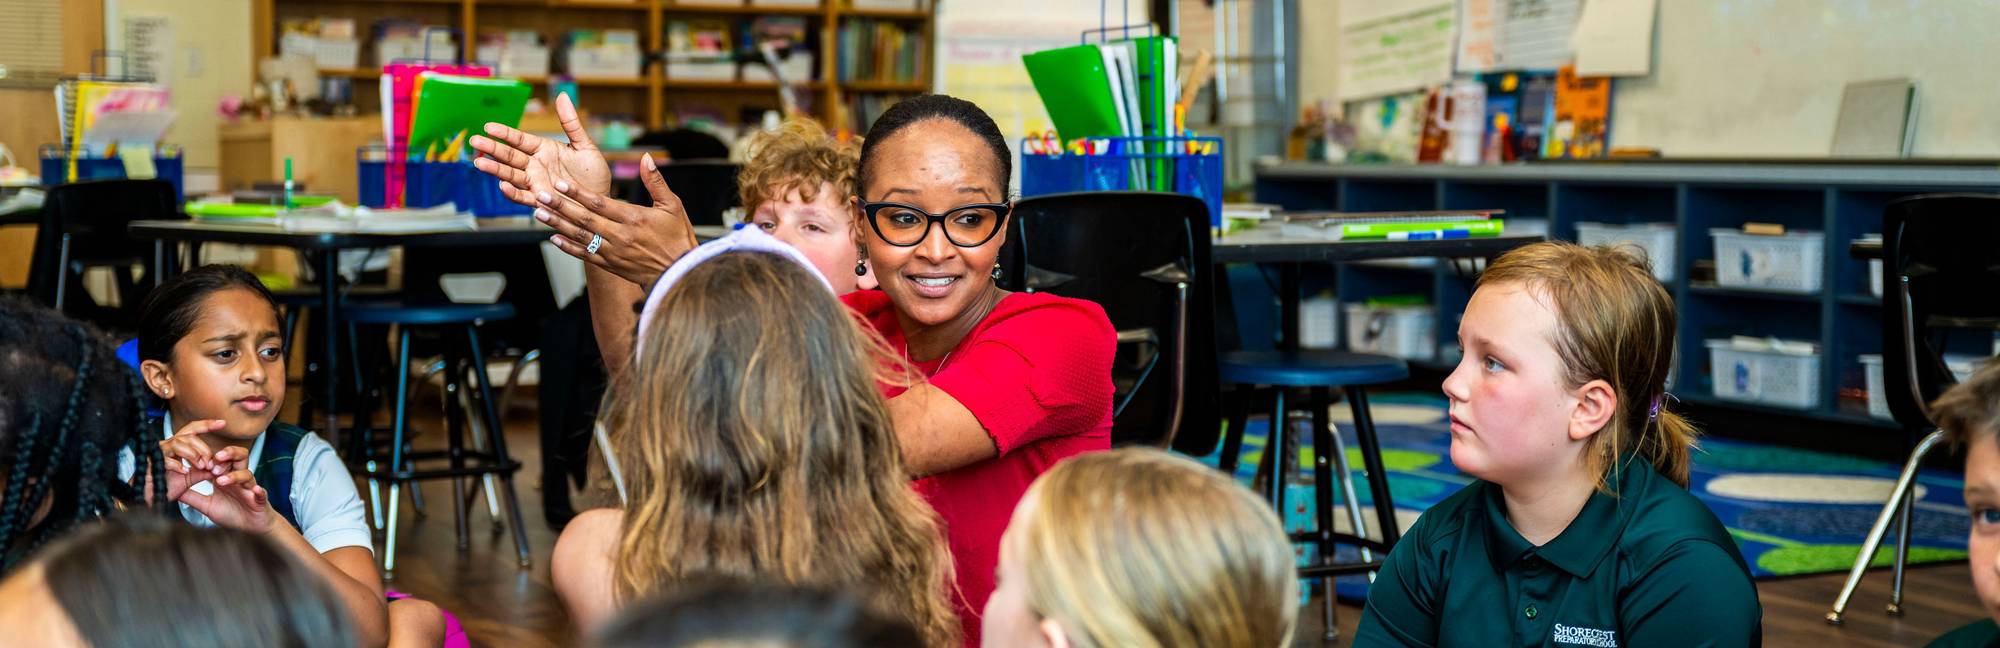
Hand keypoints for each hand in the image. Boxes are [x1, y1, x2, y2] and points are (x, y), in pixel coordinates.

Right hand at [155, 419, 243, 502]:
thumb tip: (221, 466)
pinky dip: (177, 465)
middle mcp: (167, 446)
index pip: (192, 430)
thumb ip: (204, 470)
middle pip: (188, 436)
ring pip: (178, 444)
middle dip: (203, 448)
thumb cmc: (166, 485)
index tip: (222, 423)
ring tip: (200, 467)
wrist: (149, 498)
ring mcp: (158, 454)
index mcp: (178, 447)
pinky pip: (165, 459)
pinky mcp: (150, 464)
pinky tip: (184, 472)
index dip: (206, 425)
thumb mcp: (191, 477)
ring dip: (193, 455)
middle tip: (210, 463)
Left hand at [178, 465, 275, 533]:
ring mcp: (249, 488)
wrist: (250, 528)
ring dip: (234, 474)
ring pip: (247, 473)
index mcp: (225, 477)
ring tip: (220, 480)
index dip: (208, 457)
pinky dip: (259, 490)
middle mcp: (238, 479)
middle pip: (239, 456)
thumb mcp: (206, 506)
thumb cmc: (230, 514)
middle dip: (227, 454)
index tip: (194, 460)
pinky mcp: (259, 500)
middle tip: (214, 459)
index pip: (219, 460)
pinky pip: (261, 493)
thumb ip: (191, 496)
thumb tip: (172, 490)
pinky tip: (255, 490)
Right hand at [470, 92, 612, 200]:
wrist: (600, 203)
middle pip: (509, 156)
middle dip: (492, 149)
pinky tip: (503, 186)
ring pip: (511, 175)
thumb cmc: (593, 174)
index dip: (505, 133)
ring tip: (480, 164)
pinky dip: (513, 193)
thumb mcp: (585, 146)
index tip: (488, 126)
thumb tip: (563, 95)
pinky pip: (523, 197)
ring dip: (495, 170)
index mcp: (543, 150)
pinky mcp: (540, 201)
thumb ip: (571, 123)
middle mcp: (536, 166)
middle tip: (474, 141)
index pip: (519, 139)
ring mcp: (536, 183)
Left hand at [531, 153, 699, 286]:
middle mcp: (620, 236)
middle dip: (560, 206)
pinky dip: (569, 248)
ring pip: (581, 236)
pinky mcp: (611, 265)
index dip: (579, 193)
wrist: (682, 274)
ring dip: (558, 224)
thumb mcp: (673, 206)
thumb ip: (656, 182)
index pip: (601, 203)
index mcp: (634, 218)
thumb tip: (646, 158)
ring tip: (539, 214)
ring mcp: (614, 252)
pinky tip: (554, 238)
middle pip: (585, 218)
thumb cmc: (678, 237)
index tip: (561, 183)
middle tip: (540, 195)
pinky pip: (586, 255)